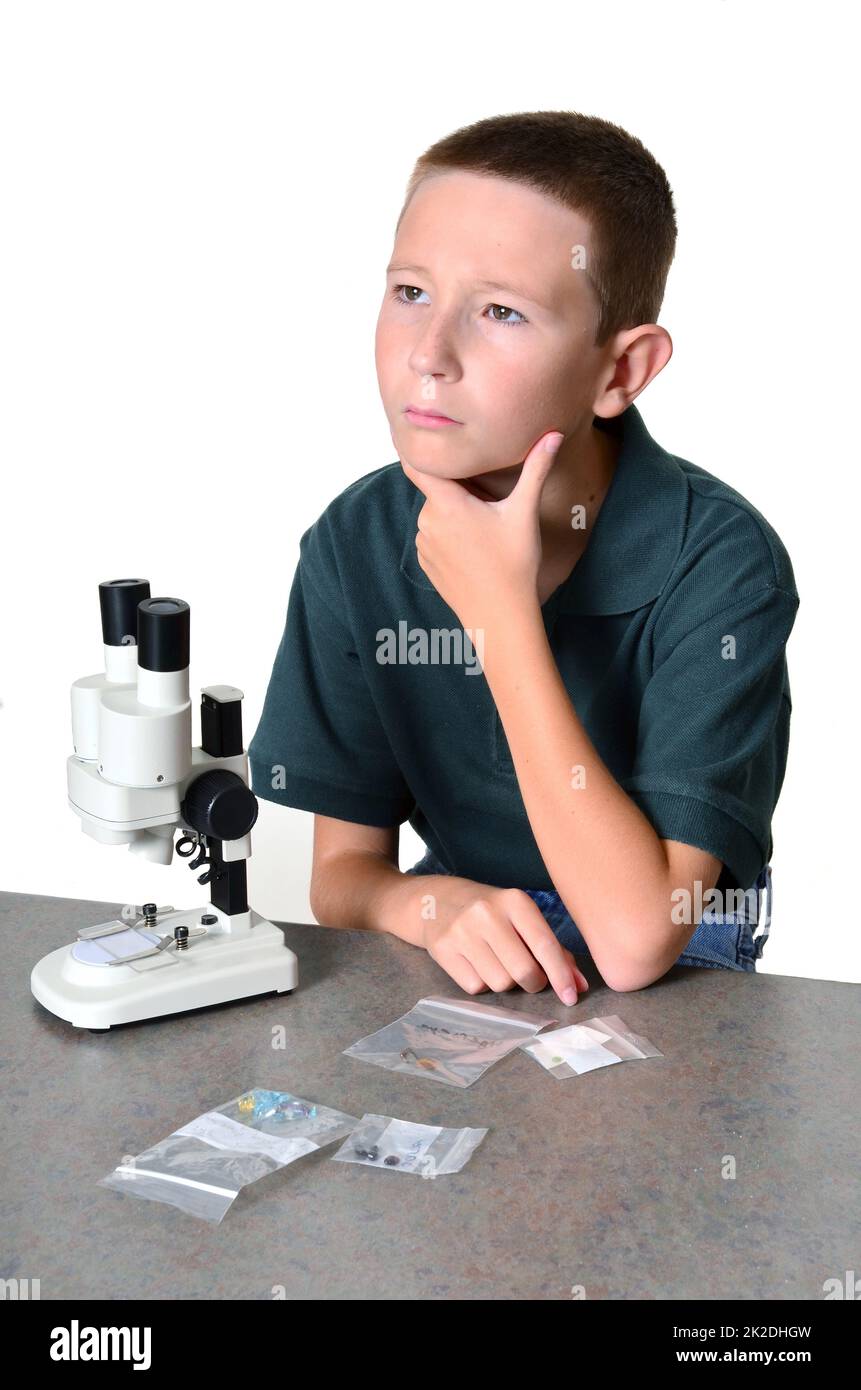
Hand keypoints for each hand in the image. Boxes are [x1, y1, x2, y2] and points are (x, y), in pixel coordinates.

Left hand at [399, 431, 564, 630]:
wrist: (499, 616)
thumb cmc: (514, 565)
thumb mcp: (525, 513)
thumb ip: (536, 469)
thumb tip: (553, 435)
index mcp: (447, 504)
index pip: (417, 465)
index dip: (418, 450)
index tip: (421, 437)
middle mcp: (427, 521)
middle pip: (436, 490)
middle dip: (457, 489)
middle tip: (487, 501)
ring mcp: (424, 544)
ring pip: (435, 514)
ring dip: (452, 513)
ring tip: (483, 530)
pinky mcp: (425, 563)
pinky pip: (434, 537)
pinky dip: (448, 536)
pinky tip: (473, 549)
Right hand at [420, 882, 588, 1005]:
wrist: (435, 901)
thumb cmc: (490, 912)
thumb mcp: (521, 918)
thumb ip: (552, 949)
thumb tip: (578, 985)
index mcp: (515, 901)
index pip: (544, 944)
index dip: (560, 974)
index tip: (571, 996)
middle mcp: (487, 914)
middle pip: (523, 971)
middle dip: (533, 983)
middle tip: (530, 977)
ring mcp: (462, 931)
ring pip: (500, 983)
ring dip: (505, 983)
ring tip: (496, 962)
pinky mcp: (443, 949)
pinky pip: (475, 987)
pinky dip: (481, 983)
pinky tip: (475, 963)